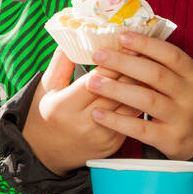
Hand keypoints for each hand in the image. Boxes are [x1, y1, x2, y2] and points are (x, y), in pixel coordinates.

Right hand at [22, 49, 140, 173]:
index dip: (113, 61)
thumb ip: (60, 64)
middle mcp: (84, 122)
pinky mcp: (113, 144)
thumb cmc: (43, 116)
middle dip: (132, 70)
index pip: (97, 79)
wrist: (44, 153)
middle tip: (144, 53)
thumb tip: (71, 40)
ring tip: (149, 70)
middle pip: (117, 91)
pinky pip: (131, 119)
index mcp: (64, 106)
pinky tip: (144, 90)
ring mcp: (101, 135)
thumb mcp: (46, 88)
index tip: (125, 46)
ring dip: (141, 87)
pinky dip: (139, 103)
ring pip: (130, 105)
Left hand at [88, 32, 192, 160]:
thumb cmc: (176, 100)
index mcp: (192, 75)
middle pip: (155, 74)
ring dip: (116, 89)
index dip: (146, 44)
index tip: (120, 36)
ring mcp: (182, 117)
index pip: (171, 55)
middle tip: (98, 55)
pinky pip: (140, 129)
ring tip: (91, 82)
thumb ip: (155, 63)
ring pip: (147, 100)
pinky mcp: (171, 138)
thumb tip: (122, 40)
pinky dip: (117, 121)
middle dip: (124, 63)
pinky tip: (97, 113)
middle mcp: (191, 95)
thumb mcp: (175, 80)